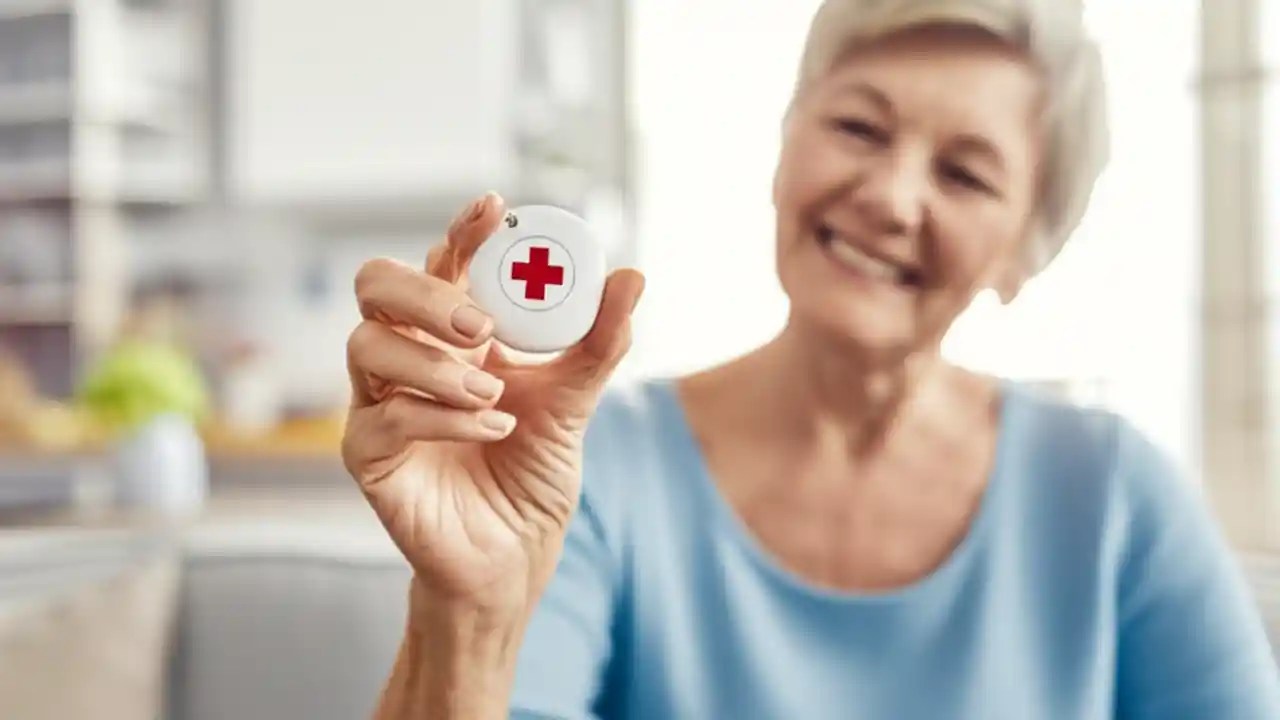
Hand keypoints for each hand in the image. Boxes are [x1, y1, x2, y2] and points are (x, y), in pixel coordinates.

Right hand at [341, 192, 644, 616]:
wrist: (515, 555)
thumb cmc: (532, 472)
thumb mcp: (576, 402)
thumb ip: (599, 343)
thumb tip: (632, 276)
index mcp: (451, 335)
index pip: (442, 264)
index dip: (460, 231)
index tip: (493, 208)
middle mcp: (408, 359)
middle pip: (377, 287)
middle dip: (426, 293)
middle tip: (481, 327)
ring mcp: (379, 404)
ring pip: (366, 346)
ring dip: (435, 364)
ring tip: (495, 394)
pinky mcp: (367, 455)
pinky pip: (382, 418)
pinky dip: (440, 418)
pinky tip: (491, 427)